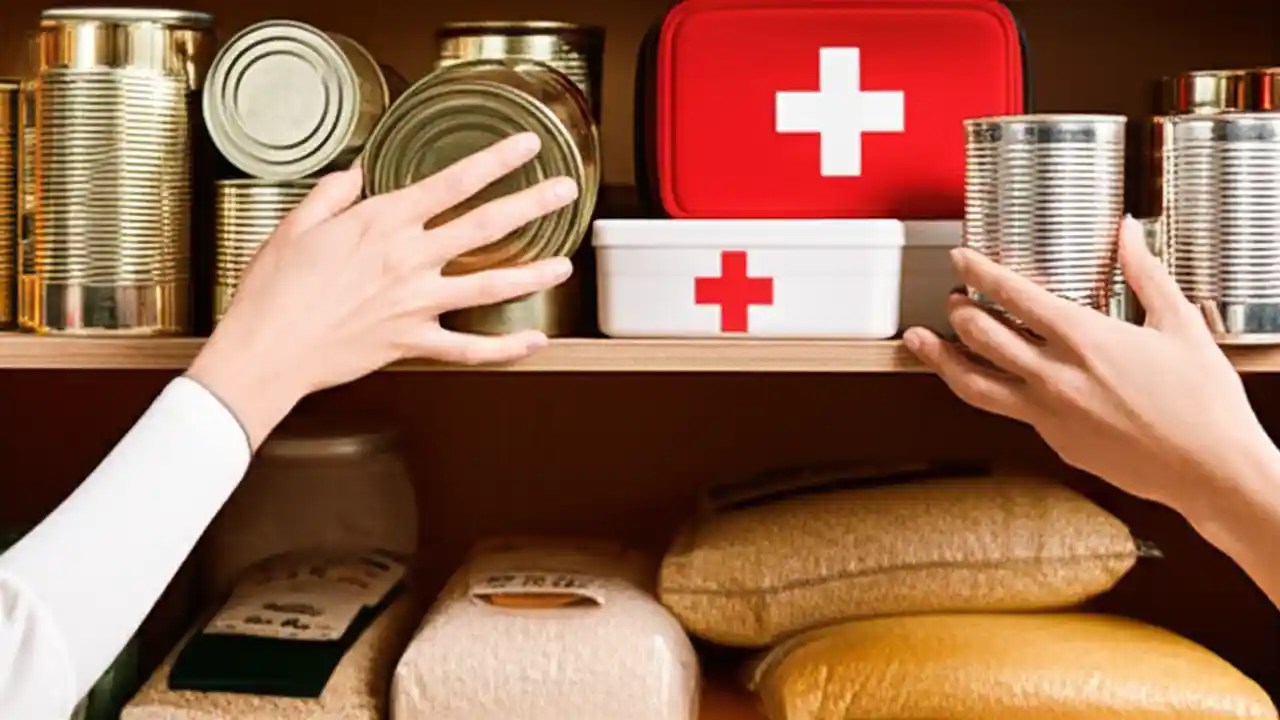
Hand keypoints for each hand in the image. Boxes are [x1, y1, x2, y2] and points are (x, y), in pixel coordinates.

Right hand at [187, 132, 577, 447]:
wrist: (267, 349)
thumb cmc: (275, 289)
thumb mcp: (297, 223)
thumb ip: (334, 193)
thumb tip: (357, 174)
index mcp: (383, 222)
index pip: (452, 182)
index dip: (495, 160)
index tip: (525, 146)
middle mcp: (409, 259)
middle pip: (485, 226)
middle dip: (531, 203)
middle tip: (565, 190)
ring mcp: (416, 304)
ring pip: (490, 287)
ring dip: (532, 274)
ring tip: (564, 266)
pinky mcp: (413, 343)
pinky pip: (469, 349)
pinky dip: (505, 348)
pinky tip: (533, 341)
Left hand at [903, 216, 1277, 518]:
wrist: (1210, 469)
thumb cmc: (1203, 402)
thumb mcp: (1180, 323)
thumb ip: (1146, 272)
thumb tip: (1128, 232)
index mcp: (1084, 339)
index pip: (1012, 296)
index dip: (978, 272)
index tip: (961, 259)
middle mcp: (1055, 376)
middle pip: (979, 336)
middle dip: (957, 311)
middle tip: (951, 298)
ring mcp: (1048, 413)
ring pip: (973, 383)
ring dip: (940, 357)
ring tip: (919, 341)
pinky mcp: (1053, 441)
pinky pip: (1006, 409)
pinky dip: (987, 388)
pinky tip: (984, 378)